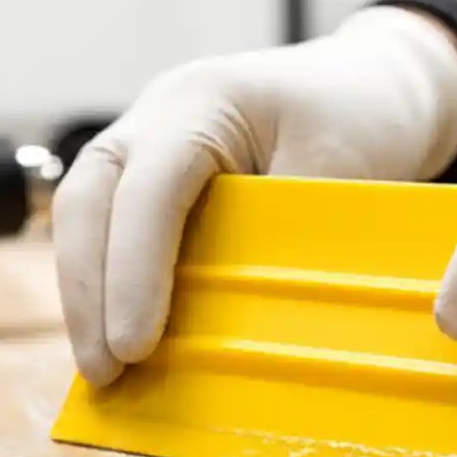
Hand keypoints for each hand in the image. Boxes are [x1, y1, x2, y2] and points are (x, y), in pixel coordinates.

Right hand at [52, 7, 456, 385]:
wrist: (370, 84)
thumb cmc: (358, 118)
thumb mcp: (338, 174)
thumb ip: (286, 243)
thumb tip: (247, 334)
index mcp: (201, 102)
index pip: (148, 190)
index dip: (134, 271)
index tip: (134, 346)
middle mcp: (155, 117)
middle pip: (89, 201)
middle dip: (87, 292)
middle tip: (103, 373)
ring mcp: (144, 143)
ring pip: (86, 217)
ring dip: (87, 295)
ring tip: (103, 373)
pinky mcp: (150, 179)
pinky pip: (109, 230)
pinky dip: (110, 286)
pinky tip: (117, 341)